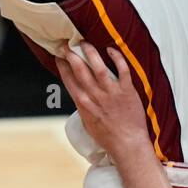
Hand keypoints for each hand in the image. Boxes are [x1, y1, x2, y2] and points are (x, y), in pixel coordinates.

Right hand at [56, 42, 149, 156]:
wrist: (127, 145)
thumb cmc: (109, 137)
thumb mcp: (88, 123)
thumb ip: (84, 107)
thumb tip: (81, 96)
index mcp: (83, 104)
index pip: (69, 80)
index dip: (62, 66)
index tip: (59, 56)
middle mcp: (95, 96)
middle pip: (79, 70)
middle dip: (71, 54)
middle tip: (68, 44)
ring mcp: (111, 93)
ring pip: (98, 67)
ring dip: (89, 52)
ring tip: (84, 42)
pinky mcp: (127, 91)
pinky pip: (122, 70)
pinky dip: (116, 58)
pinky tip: (110, 49)